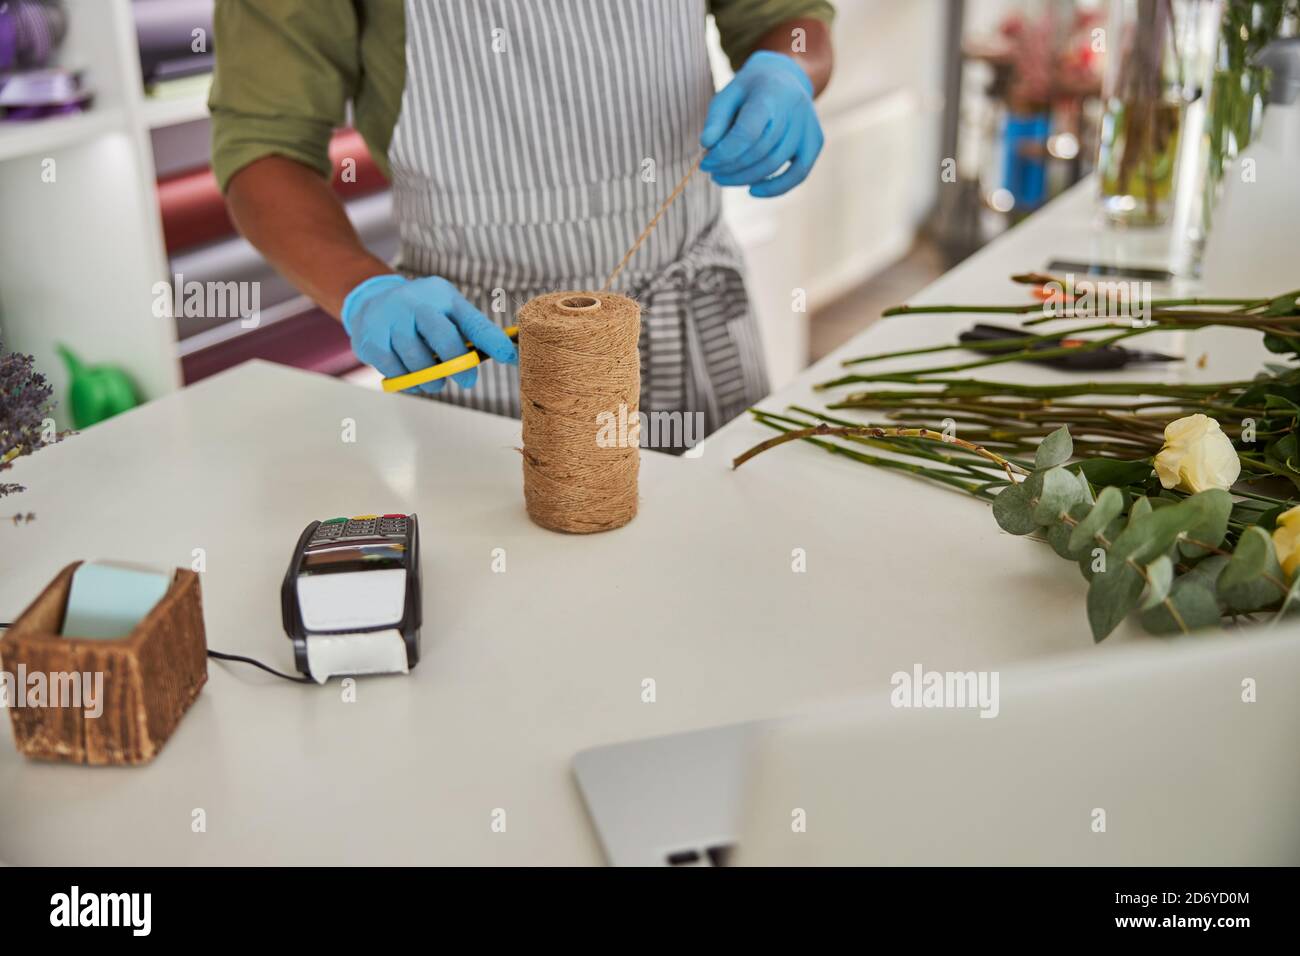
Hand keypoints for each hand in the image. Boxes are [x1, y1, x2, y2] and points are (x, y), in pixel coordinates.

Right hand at [341, 274, 516, 392]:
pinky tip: (411, 377)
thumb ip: (469, 332)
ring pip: (418, 360)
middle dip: (459, 365)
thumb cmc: (420, 315)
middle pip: (443, 337)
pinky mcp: (371, 339)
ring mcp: (390, 319)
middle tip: (467, 381)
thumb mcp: (445, 311)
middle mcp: (416, 302)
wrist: (370, 301)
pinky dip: (408, 382)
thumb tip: (505, 354)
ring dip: (432, 379)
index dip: (491, 340)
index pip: (470, 319)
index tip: (508, 356)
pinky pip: (396, 371)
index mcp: (442, 295)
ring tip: (435, 381)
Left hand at [700, 50, 823, 198]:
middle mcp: (794, 109)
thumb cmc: (749, 91)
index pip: (747, 132)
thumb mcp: (728, 95)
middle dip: (730, 167)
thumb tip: (707, 145)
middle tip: (711, 172)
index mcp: (769, 93)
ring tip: (723, 178)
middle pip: (759, 151)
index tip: (705, 162)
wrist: (784, 77)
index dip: (724, 153)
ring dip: (745, 178)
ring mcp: (807, 126)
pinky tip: (753, 191)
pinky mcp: (815, 141)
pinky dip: (776, 188)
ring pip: (774, 164)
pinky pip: (798, 174)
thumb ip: (716, 119)